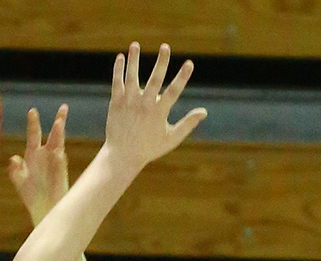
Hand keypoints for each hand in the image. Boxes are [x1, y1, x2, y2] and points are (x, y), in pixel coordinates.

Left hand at [9, 105, 70, 224]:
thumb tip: (14, 158)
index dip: (34, 124)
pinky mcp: (62, 173)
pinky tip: (58, 152)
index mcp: (33, 156)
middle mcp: (46, 156)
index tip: (33, 111)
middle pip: (53, 135)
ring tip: (60, 122)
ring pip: (59, 145)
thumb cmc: (32, 196)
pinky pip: (60, 163)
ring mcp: (56, 163)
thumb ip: (15, 171)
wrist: (44, 210)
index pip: (34, 135)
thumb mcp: (20, 182)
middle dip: (59, 121)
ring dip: (59, 134)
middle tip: (63, 108)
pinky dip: (59, 158)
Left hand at [104, 43, 206, 171]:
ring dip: (134, 60)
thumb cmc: (149, 148)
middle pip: (154, 80)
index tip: (190, 63)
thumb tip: (204, 112)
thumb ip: (188, 123)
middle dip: (161, 62)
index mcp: (159, 113)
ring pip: (132, 77)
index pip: (174, 91)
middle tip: (165, 46)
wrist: (122, 156)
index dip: (182, 77)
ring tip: (135, 44)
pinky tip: (120, 57)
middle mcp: (144, 106)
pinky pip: (117, 83)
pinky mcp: (116, 103)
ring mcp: (129, 103)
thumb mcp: (172, 138)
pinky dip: (118, 70)